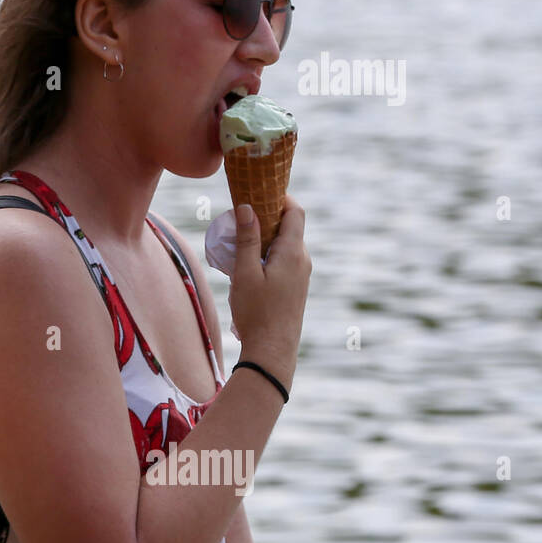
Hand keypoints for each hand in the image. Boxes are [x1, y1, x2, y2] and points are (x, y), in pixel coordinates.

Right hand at [228, 197, 310, 388]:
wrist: (273, 351)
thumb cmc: (257, 313)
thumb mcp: (244, 273)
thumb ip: (246, 239)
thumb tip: (246, 207)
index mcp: (293, 252)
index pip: (295, 211)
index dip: (279, 196)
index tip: (258, 190)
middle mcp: (303, 260)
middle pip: (290, 226)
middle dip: (266, 216)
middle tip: (240, 216)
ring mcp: (301, 275)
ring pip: (285, 244)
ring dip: (264, 237)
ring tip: (238, 242)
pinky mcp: (296, 287)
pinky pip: (284, 259)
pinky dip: (268, 253)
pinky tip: (247, 265)